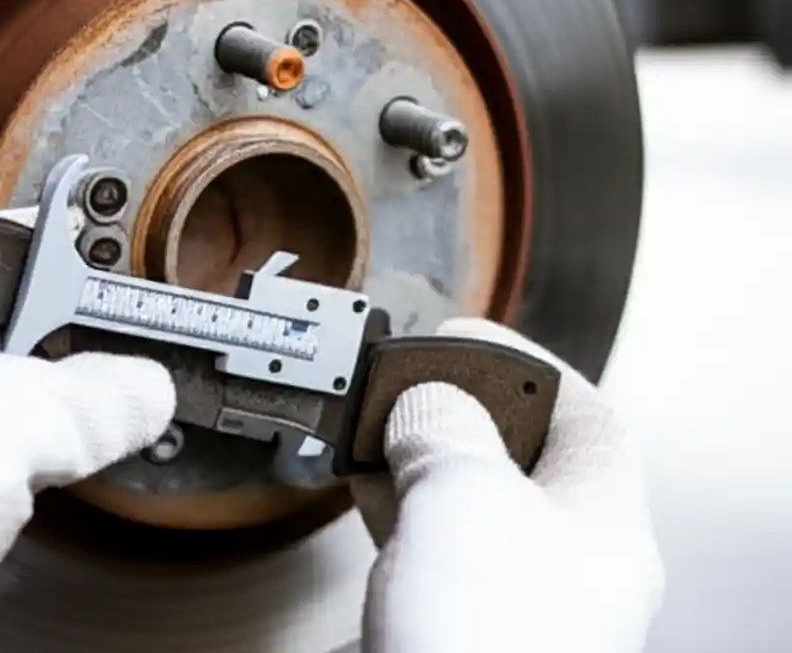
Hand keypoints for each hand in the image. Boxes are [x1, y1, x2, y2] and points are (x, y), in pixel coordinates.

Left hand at [0, 230, 175, 652]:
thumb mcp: (19, 425)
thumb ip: (100, 396)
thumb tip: (148, 386)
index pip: (5, 241)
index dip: (75, 258)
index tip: (133, 283)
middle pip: (0, 337)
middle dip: (61, 368)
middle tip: (113, 390)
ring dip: (26, 438)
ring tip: (63, 456)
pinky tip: (6, 511)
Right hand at [352, 318, 662, 652]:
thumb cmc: (487, 649)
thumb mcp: (467, 501)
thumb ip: (445, 430)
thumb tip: (424, 402)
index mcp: (600, 524)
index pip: (584, 415)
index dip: (524, 362)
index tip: (462, 336)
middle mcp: (561, 562)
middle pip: (519, 455)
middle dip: (456, 405)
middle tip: (403, 376)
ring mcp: (504, 599)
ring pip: (465, 502)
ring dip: (415, 453)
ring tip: (370, 418)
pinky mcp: (447, 629)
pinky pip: (425, 547)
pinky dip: (390, 506)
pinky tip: (357, 484)